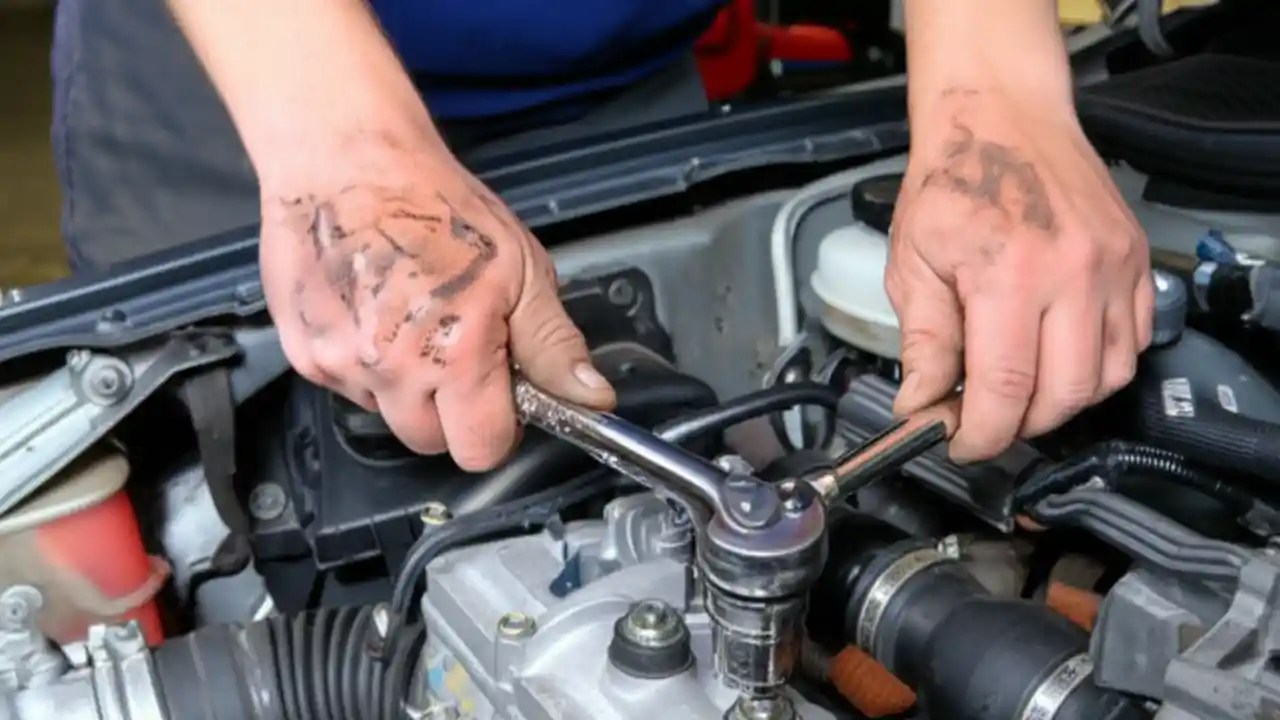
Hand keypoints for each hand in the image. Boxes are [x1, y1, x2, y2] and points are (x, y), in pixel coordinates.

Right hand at [258, 150, 615, 470]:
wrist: (346, 159)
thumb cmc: (433, 202)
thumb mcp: (521, 267)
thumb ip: (553, 343)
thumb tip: (590, 395)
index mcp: (456, 355)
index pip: (482, 449)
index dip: (499, 428)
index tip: (501, 397)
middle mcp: (392, 370)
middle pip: (430, 442)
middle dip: (451, 411)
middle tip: (457, 351)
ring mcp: (340, 365)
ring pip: (386, 413)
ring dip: (404, 386)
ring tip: (411, 317)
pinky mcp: (303, 352)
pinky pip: (345, 385)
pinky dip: (363, 362)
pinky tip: (374, 310)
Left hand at [886, 89, 1153, 461]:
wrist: (1002, 114)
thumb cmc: (952, 180)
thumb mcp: (912, 262)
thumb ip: (923, 342)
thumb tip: (921, 406)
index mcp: (1009, 275)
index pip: (1006, 389)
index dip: (981, 434)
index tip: (960, 443)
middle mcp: (1073, 273)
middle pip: (1064, 395)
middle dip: (1020, 425)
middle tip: (985, 420)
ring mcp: (1113, 266)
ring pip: (1107, 378)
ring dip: (1062, 401)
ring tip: (1020, 390)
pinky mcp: (1136, 260)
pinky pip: (1133, 341)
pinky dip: (1099, 367)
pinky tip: (1058, 357)